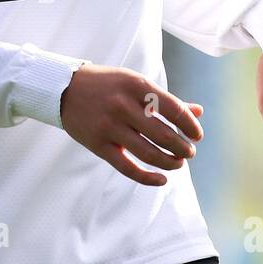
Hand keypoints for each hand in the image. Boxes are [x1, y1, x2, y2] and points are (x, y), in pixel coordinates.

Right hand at [60, 62, 203, 185]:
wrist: (64, 89)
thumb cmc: (108, 85)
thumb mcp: (136, 83)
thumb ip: (166, 99)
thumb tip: (198, 111)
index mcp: (137, 85)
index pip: (174, 109)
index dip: (190, 125)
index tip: (197, 136)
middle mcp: (123, 105)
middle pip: (163, 135)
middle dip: (182, 148)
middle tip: (189, 152)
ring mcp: (109, 126)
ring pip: (148, 153)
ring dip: (170, 162)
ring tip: (178, 163)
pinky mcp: (98, 144)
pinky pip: (127, 167)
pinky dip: (147, 177)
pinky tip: (162, 180)